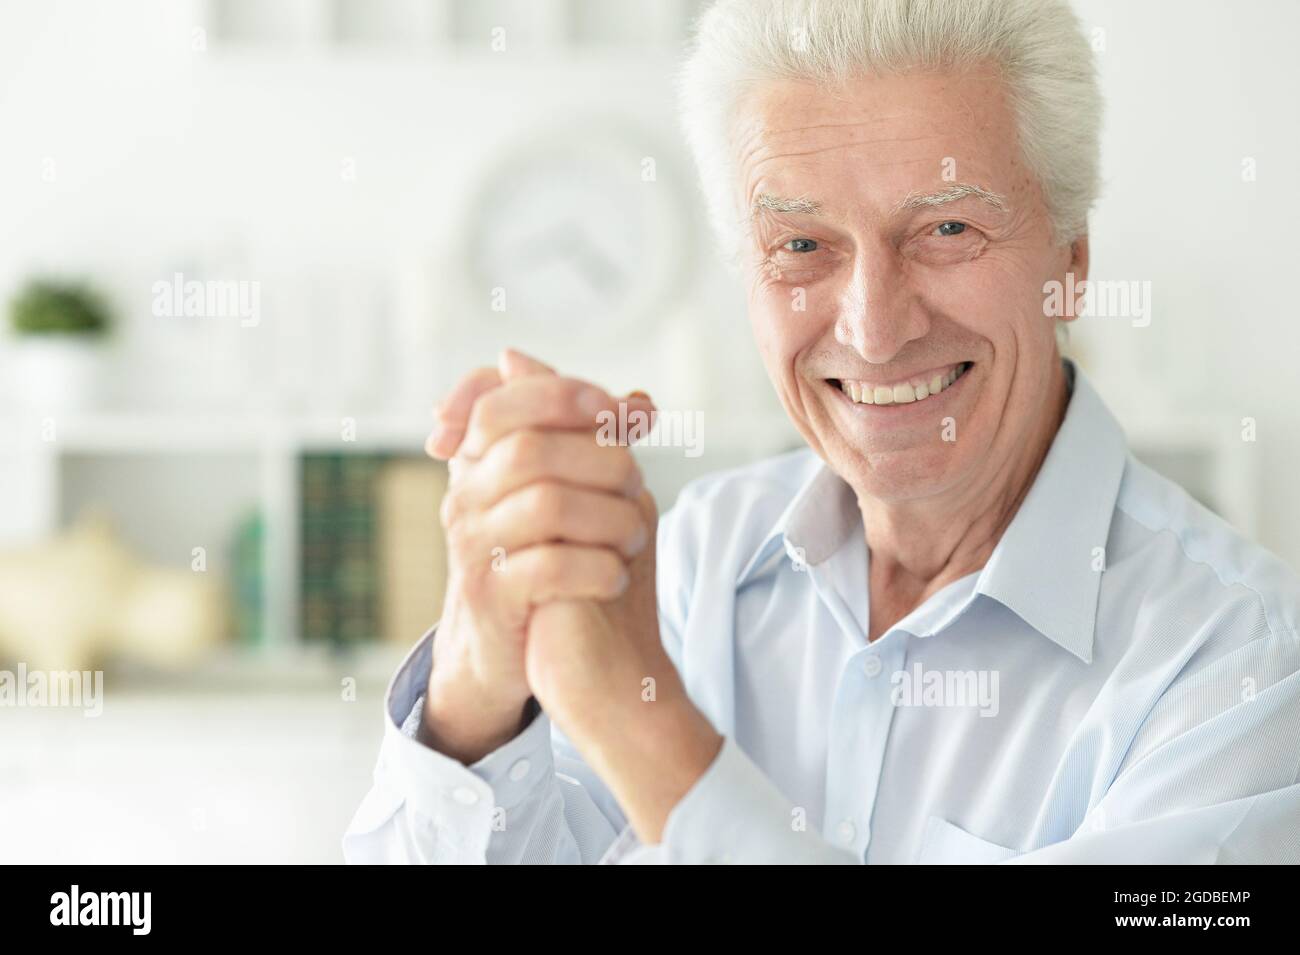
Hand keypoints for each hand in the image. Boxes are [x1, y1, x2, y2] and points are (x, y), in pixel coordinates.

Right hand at [419, 351, 654, 763]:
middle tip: (637, 485)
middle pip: (528, 450)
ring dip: (609, 517)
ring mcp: (474, 548)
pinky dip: (598, 567)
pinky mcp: (492, 599)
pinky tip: (616, 576)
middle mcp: (464, 499)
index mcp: (476, 463)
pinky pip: (551, 569)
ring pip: (546, 505)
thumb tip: (642, 402)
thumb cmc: (537, 560)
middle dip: (600, 461)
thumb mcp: (554, 495)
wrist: (497, 654)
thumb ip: (588, 445)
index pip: (498, 403)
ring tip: (634, 536)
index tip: (622, 414)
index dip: (562, 395)